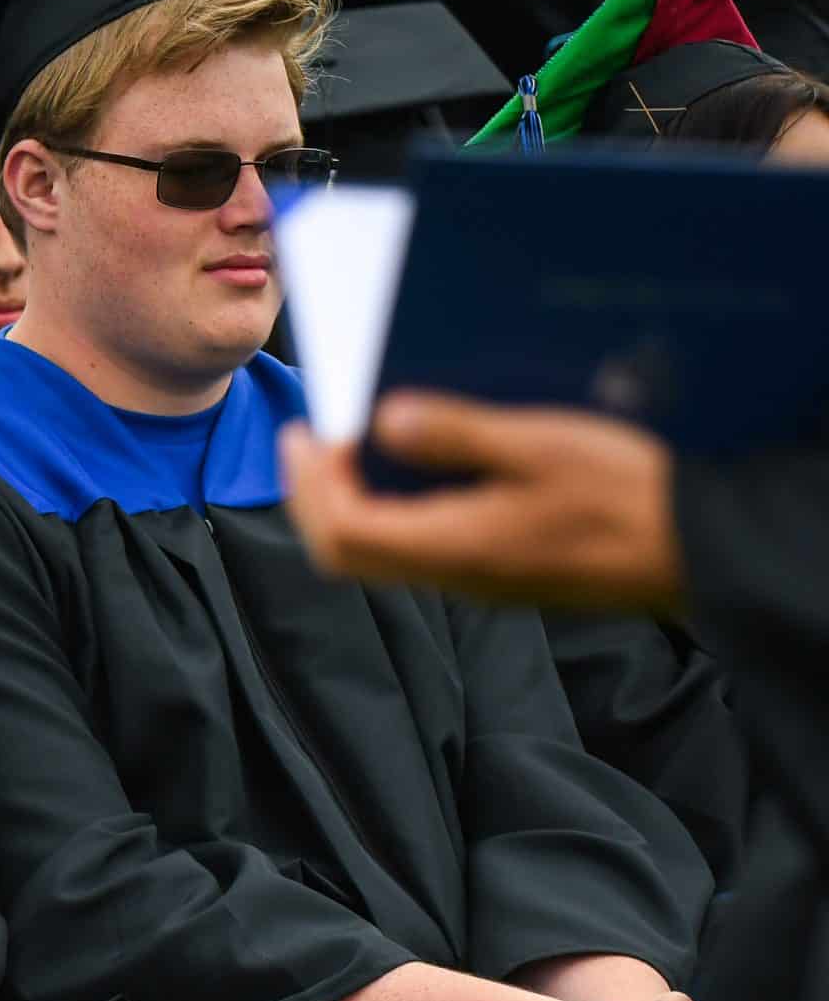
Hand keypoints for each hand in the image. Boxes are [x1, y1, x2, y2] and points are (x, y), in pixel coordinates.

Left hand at [277, 394, 681, 613]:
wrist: (695, 550)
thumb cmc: (628, 496)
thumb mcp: (542, 445)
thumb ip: (458, 436)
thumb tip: (384, 421)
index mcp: (454, 546)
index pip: (344, 531)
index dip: (310, 485)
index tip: (305, 434)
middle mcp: (453, 574)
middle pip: (346, 552)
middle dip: (312, 497)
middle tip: (305, 440)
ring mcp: (473, 579)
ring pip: (377, 556)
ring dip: (345, 506)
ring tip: (343, 450)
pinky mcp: (495, 573)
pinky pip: (415, 553)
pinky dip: (386, 514)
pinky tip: (403, 472)